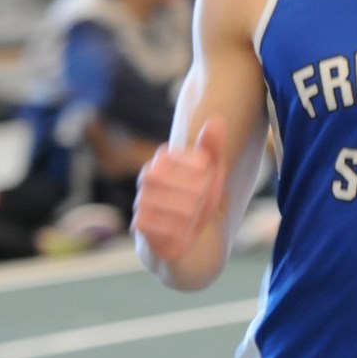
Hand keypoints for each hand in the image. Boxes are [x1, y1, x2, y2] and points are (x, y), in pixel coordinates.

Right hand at [132, 118, 226, 263]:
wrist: (189, 238)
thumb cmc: (200, 198)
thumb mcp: (212, 172)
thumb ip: (213, 147)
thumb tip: (216, 120)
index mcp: (163, 160)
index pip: (169, 154)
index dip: (191, 163)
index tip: (207, 171)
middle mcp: (147, 178)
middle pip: (157, 176)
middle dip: (186, 187)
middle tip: (203, 196)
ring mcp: (141, 201)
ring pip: (155, 201)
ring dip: (183, 210)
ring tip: (194, 215)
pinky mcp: (140, 226)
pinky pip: (151, 224)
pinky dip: (173, 229)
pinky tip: (185, 231)